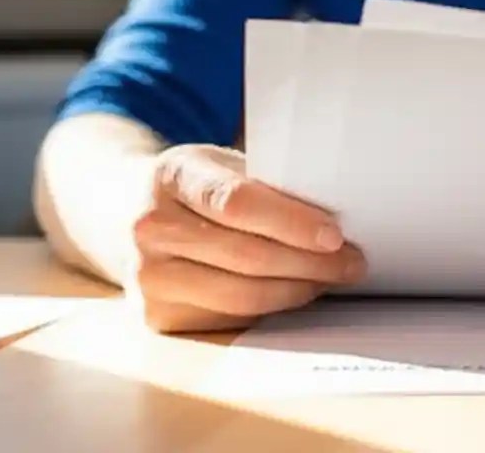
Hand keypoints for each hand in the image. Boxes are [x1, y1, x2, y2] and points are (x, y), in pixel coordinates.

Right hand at [131, 145, 365, 332]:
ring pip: (241, 295)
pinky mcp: (157, 314)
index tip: (334, 236)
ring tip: (331, 278)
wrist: (131, 213)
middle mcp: (151, 226)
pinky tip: (297, 292)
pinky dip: (273, 308)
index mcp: (173, 174)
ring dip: (298, 289)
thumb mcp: (226, 165)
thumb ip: (268, 184)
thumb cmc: (200, 187)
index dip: (291, 222)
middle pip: (245, 255)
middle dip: (310, 262)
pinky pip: (230, 318)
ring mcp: (148, 275)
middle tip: (352, 262)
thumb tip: (338, 218)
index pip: (237, 202)